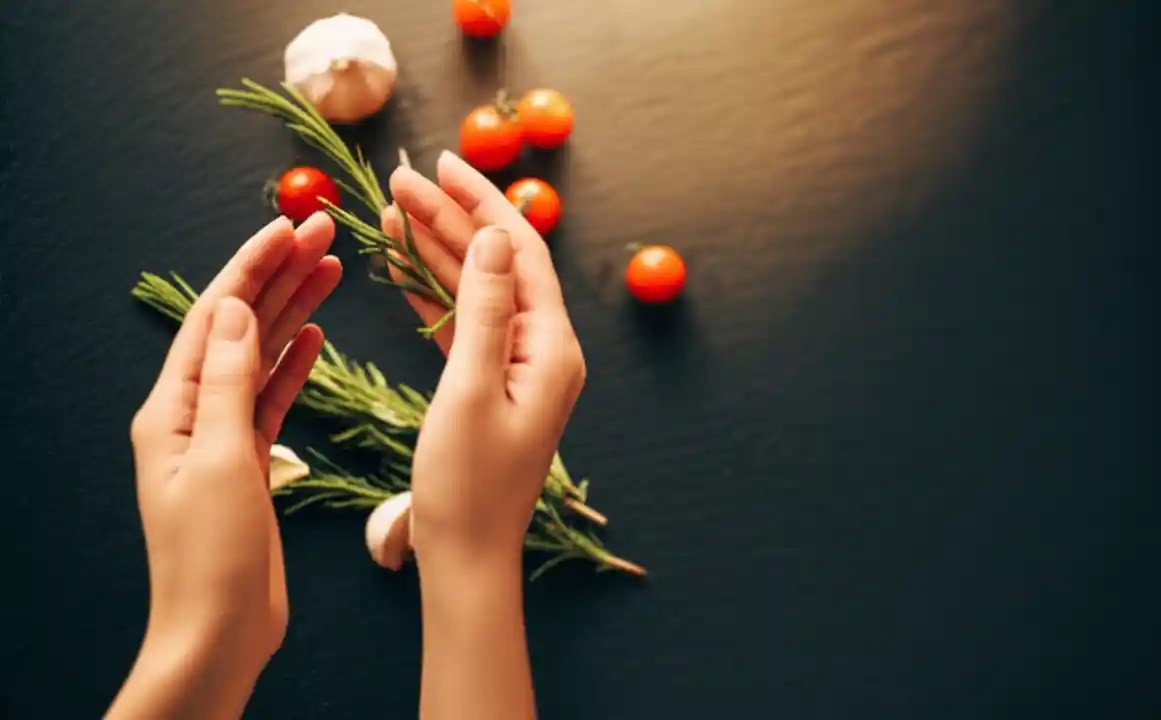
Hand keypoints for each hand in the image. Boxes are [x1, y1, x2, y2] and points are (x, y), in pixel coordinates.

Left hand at [110, 214, 340, 718]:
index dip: (252, 266)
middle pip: (240, 326)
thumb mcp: (220, 460)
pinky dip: (295, 362)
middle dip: (280, 276)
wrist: (218, 630)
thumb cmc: (212, 557)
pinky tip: (316, 336)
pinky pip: (271, 395)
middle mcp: (192, 413)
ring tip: (332, 269)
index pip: (215, 316)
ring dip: (294, 311)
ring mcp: (221, 435)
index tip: (290, 226)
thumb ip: (228, 381)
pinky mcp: (249, 460)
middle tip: (324, 232)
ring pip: (261, 355)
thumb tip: (232, 307)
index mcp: (173, 408)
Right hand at [381, 152, 584, 718]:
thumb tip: (497, 236)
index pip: (520, 252)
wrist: (466, 554)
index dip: (482, 202)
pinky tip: (398, 263)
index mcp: (550, 348)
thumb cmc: (468, 484)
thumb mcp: (472, 390)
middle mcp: (540, 349)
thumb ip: (485, 310)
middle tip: (399, 178)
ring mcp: (515, 365)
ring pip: (474, 288)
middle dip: (449, 217)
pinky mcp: (487, 382)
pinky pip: (461, 321)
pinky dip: (429, 290)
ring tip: (389, 208)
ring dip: (434, 248)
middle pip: (496, 262)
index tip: (441, 162)